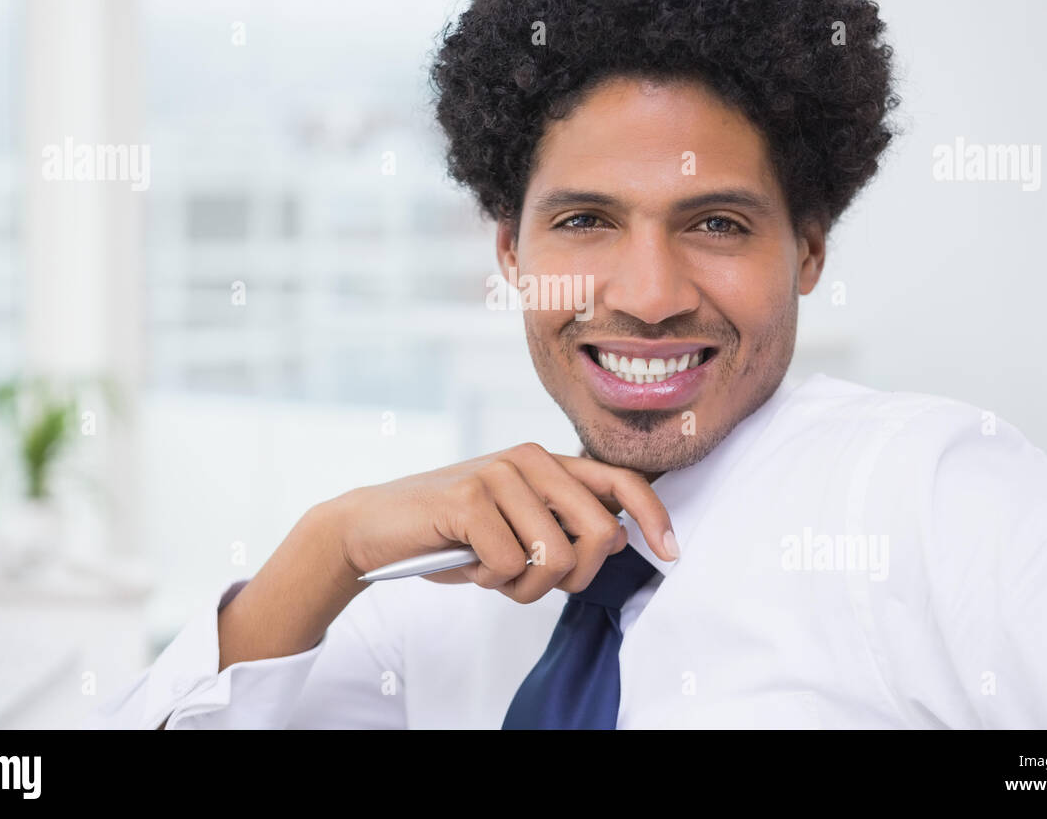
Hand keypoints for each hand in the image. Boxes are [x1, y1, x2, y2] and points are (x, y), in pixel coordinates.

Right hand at [331, 443, 675, 603]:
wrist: (376, 528)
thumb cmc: (453, 534)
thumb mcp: (517, 530)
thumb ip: (564, 528)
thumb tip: (620, 536)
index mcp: (548, 463)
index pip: (622, 482)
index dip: (655, 518)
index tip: (671, 553)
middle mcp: (530, 459)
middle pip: (599, 532)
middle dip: (575, 578)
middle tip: (532, 583)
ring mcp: (499, 473)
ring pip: (554, 558)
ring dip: (524, 587)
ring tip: (492, 572)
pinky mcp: (467, 497)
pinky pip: (509, 564)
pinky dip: (490, 581)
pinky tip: (466, 561)